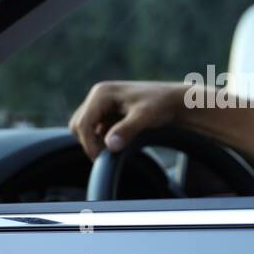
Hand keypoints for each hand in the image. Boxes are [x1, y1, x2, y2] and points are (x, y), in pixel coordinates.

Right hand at [68, 81, 183, 160]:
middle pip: (78, 126)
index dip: (88, 144)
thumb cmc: (161, 105)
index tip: (100, 159)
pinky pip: (94, 130)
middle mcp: (98, 96)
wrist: (174, 101)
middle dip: (89, 143)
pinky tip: (117, 145)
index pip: (83, 123)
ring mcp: (102, 104)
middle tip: (105, 157)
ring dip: (93, 142)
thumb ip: (126, 130)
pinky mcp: (107, 113)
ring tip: (113, 150)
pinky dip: (100, 140)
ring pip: (84, 129)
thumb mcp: (145, 117)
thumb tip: (109, 145)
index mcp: (102, 93)